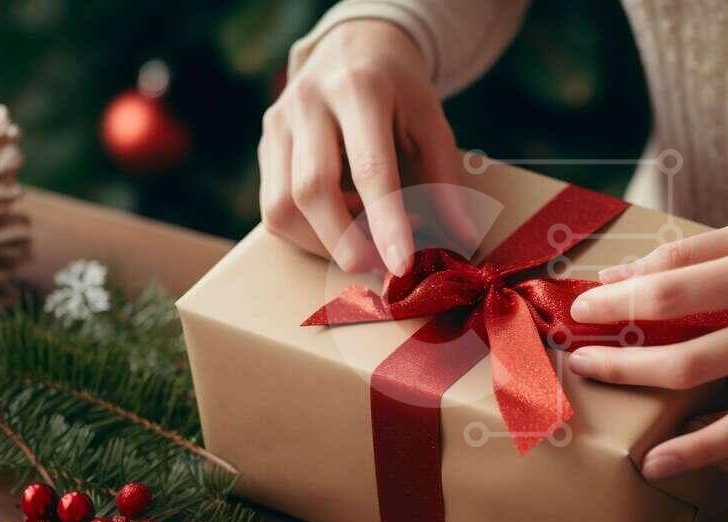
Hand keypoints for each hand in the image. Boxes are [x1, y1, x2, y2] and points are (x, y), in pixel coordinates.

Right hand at [258, 20, 476, 274]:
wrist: (353, 49)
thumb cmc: (399, 93)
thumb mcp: (433, 123)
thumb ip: (446, 181)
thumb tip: (463, 240)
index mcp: (359, 89)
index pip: (369, 168)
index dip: (386, 223)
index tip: (401, 266)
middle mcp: (307, 103)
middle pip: (311, 191)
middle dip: (346, 243)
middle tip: (381, 267)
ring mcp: (277, 124)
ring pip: (281, 207)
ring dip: (324, 242)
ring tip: (364, 239)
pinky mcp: (264, 146)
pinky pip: (273, 209)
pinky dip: (309, 232)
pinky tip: (341, 222)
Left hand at [567, 218, 727, 476]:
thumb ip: (688, 254)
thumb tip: (618, 277)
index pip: (670, 295)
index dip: (616, 306)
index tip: (581, 312)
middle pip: (688, 364)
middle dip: (624, 369)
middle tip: (584, 368)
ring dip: (687, 450)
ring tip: (647, 462)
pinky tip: (714, 457)